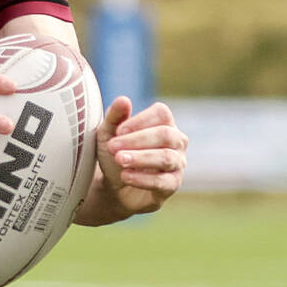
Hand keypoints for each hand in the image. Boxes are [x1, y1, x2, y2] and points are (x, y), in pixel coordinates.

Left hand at [85, 97, 186, 220]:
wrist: (114, 186)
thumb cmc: (116, 154)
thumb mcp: (108, 134)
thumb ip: (114, 116)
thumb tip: (123, 100)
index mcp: (164, 123)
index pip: (161, 114)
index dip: (140, 121)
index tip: (118, 131)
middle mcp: (176, 141)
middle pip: (165, 135)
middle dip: (137, 140)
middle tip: (113, 147)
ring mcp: (178, 163)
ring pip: (166, 158)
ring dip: (140, 158)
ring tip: (119, 160)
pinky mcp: (173, 184)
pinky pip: (164, 181)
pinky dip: (143, 179)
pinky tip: (125, 176)